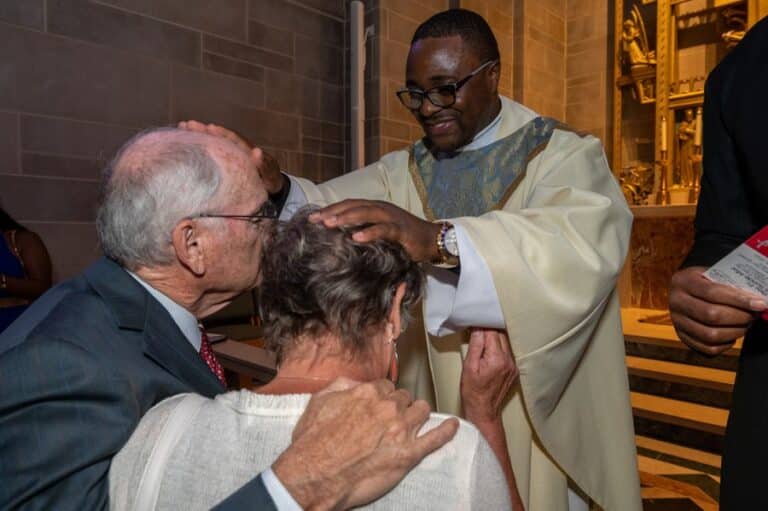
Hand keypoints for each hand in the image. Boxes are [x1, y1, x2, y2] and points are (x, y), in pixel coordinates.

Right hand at [177, 120, 284, 193]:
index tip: (211, 128)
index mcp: (247, 150)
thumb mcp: (269, 174)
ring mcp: (228, 153)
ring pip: (212, 141)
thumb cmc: (268, 179)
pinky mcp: (223, 160)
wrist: (269, 185)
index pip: (233, 139)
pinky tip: (183, 141)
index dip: (222, 133)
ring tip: (182, 127)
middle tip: (188, 124)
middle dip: (204, 130)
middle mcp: (236, 148)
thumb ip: (264, 165)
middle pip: (218, 136)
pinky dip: (198, 145)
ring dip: (198, 134)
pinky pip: (209, 150)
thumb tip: (258, 152)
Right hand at [272, 378, 458, 509]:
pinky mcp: (408, 454)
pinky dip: (447, 431)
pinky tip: (454, 426)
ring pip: (421, 411)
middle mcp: (387, 407)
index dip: (382, 396)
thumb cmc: (313, 442)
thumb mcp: (319, 402)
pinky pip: (436, 438)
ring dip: (417, 414)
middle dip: (398, 406)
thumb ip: (340, 385)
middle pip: (404, 398)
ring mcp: (401, 430)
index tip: (379, 405)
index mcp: (367, 393)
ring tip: (413, 422)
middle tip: (389, 419)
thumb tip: (354, 382)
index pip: (385, 386)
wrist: (315, 476)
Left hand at [309, 199, 441, 262]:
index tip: (312, 218)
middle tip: (315, 220)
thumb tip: (341, 241)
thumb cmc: (404, 239)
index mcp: (374, 207)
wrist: (431, 240)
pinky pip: (383, 229)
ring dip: (347, 218)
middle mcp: (381, 208)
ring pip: (366, 213)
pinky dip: (369, 232)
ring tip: (330, 224)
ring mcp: (391, 217)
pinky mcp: (401, 229)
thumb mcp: (380, 234)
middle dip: (333, 212)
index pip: (349, 205)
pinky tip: (356, 238)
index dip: (330, 209)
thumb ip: (363, 232)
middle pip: (353, 205)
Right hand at [460, 328, 517, 424]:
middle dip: (489, 330)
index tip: (475, 322)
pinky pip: (506, 352)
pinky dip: (498, 348)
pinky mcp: (513, 370)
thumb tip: (478, 328)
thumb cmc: (473, 392)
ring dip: (494, 339)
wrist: (483, 410)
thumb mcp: (469, 367)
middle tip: (477, 330)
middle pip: (501, 335)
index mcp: (497, 359)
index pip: (492, 332)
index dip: (483, 325)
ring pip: (504, 342)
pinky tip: (489, 352)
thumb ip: (476, 345)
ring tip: (481, 342)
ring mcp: (513, 366)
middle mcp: (508, 361)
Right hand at [669, 266, 766, 355]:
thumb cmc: (705, 281)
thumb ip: (731, 284)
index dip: (739, 300)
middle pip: (711, 315)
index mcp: (683, 281)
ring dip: (735, 332)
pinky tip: (732, 334)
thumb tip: (758, 300)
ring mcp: (677, 321)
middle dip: (739, 317)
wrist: (684, 290)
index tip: (760, 304)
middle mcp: (676, 302)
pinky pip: (707, 348)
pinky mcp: (682, 337)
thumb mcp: (713, 274)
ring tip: (745, 324)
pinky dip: (725, 344)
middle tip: (753, 315)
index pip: (712, 292)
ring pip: (710, 335)